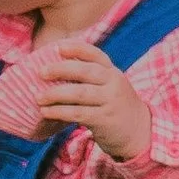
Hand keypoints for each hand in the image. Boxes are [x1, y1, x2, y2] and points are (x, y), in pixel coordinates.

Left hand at [32, 42, 152, 161]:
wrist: (139, 131)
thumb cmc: (116, 106)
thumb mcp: (110, 86)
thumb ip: (92, 78)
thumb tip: (56, 70)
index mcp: (113, 72)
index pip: (95, 55)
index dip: (77, 48)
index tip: (58, 47)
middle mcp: (113, 83)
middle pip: (86, 71)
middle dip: (61, 69)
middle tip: (41, 72)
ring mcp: (110, 101)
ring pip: (80, 93)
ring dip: (56, 94)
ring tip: (38, 97)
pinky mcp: (104, 119)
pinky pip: (78, 113)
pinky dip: (60, 112)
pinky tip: (46, 112)